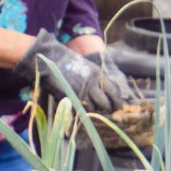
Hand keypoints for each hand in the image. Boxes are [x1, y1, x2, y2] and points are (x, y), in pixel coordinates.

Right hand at [13, 30, 138, 114]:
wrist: (51, 59)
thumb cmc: (70, 63)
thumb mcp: (89, 68)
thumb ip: (99, 80)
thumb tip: (109, 95)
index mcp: (98, 75)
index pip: (114, 92)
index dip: (118, 102)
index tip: (119, 107)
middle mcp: (91, 84)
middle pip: (105, 104)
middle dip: (107, 109)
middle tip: (108, 111)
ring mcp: (79, 92)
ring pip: (93, 109)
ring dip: (94, 110)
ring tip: (92, 106)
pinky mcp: (68, 98)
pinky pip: (80, 110)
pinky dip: (82, 111)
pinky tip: (80, 106)